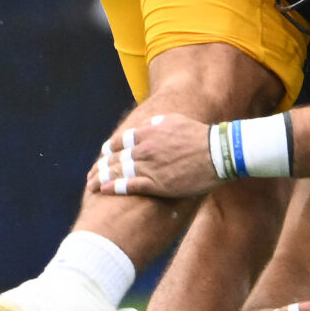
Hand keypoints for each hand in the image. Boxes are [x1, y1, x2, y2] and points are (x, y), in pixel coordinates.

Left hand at [89, 113, 222, 198]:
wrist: (218, 153)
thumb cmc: (200, 136)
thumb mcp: (177, 120)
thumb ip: (158, 122)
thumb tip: (148, 124)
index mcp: (147, 133)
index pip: (119, 141)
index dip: (109, 149)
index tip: (103, 155)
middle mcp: (143, 150)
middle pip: (114, 158)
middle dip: (100, 167)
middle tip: (91, 174)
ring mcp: (148, 167)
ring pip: (117, 173)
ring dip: (101, 178)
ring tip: (91, 184)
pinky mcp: (156, 184)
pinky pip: (129, 186)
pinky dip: (114, 187)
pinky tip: (104, 190)